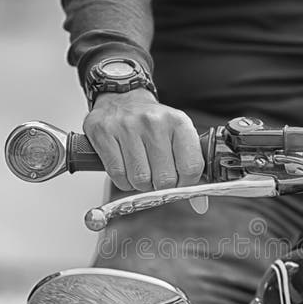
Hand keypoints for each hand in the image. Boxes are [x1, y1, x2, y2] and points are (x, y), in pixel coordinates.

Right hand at [83, 89, 204, 190]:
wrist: (122, 98)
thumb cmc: (152, 123)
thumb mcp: (178, 136)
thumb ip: (190, 168)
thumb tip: (199, 205)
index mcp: (178, 122)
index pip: (191, 168)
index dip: (186, 184)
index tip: (180, 184)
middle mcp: (153, 121)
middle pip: (165, 179)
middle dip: (161, 186)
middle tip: (157, 176)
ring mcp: (127, 126)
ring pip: (140, 180)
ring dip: (141, 184)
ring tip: (141, 169)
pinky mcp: (103, 132)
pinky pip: (117, 175)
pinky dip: (123, 180)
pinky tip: (126, 168)